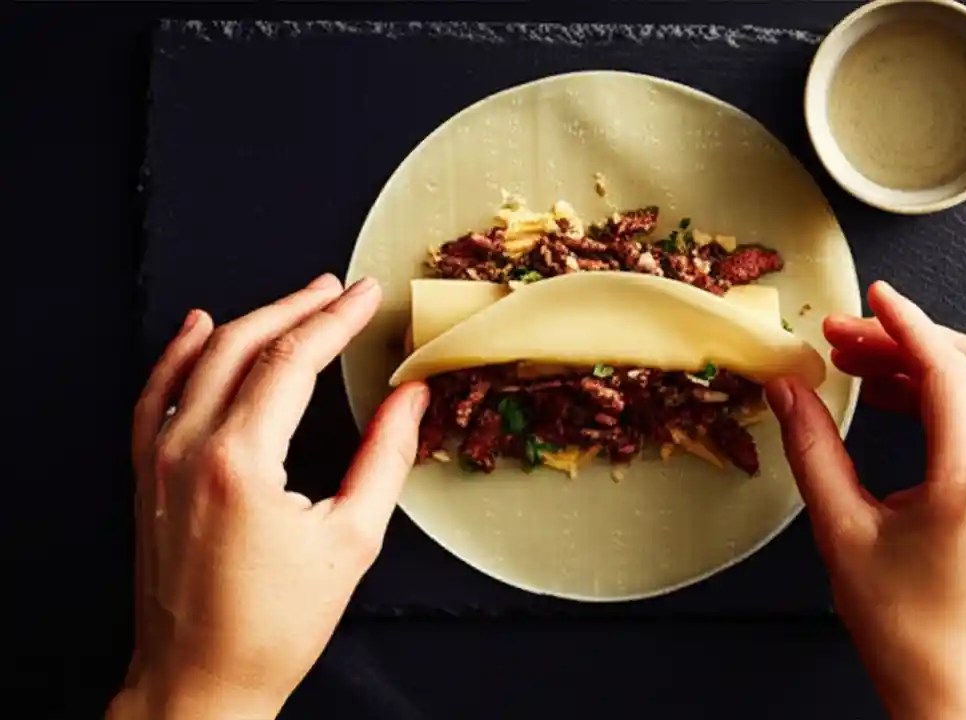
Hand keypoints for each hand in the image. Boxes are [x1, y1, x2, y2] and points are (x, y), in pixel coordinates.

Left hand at [110, 275, 427, 719]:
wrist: (201, 680)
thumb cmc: (275, 625)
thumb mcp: (352, 539)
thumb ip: (386, 458)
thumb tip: (412, 398)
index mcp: (240, 462)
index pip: (293, 361)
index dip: (336, 321)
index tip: (367, 297)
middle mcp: (189, 449)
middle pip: (243, 345)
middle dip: (297, 308)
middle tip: (339, 291)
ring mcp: (158, 460)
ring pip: (199, 359)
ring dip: (248, 320)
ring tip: (293, 300)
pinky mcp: (145, 476)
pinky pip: (156, 394)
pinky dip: (179, 354)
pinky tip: (198, 328)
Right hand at [765, 281, 965, 719]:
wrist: (954, 683)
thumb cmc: (902, 624)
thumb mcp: (842, 530)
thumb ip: (813, 448)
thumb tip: (789, 389)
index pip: (945, 367)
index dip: (902, 322)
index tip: (871, 295)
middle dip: (904, 340)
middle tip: (843, 338)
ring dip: (924, 365)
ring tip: (858, 365)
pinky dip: (945, 397)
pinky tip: (895, 399)